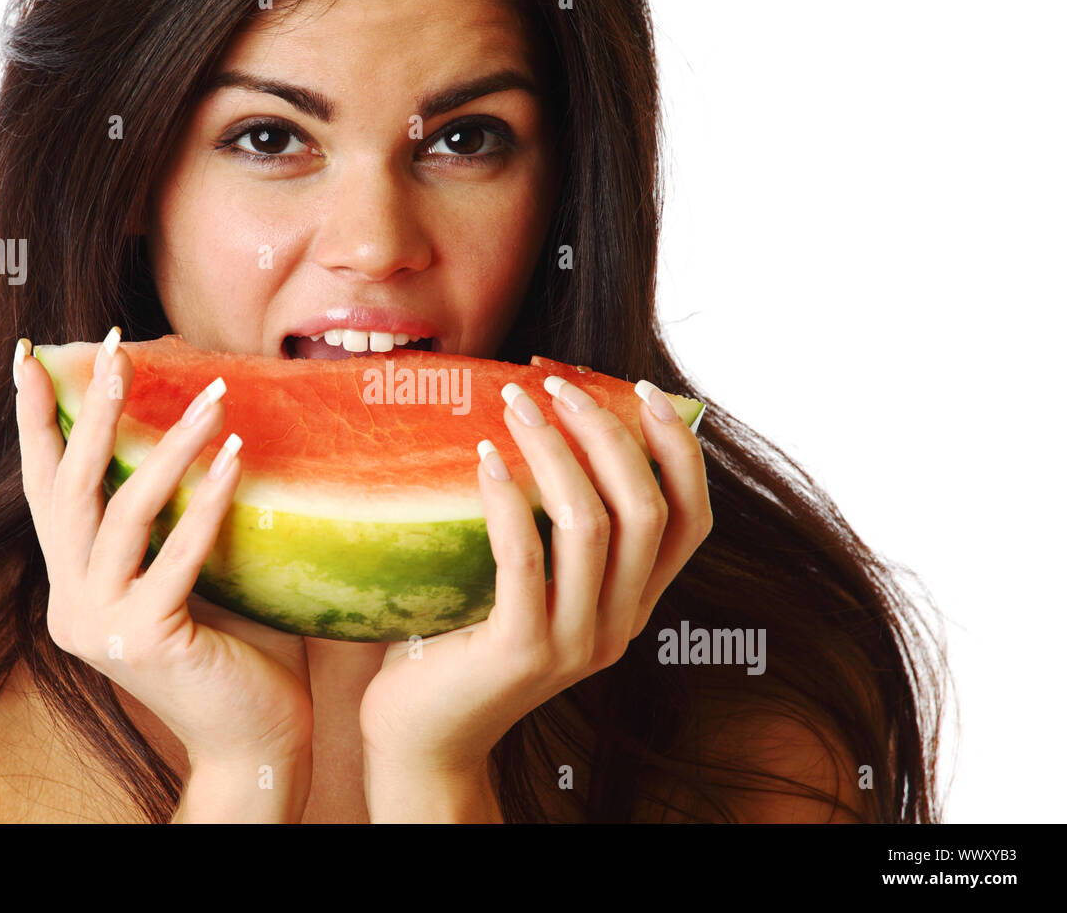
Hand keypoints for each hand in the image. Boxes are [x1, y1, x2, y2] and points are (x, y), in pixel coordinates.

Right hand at [13, 331, 313, 779]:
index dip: (38, 424)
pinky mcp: (147, 640)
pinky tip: (236, 457)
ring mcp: (102, 625)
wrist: (256, 740)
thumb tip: (202, 426)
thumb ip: (174, 521)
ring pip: (120, 515)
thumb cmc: (238, 651)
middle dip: (92, 410)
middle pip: (69, 491)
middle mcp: (72, 604)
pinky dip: (206, 503)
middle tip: (119, 345)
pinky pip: (176, 556)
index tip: (32, 356)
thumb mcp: (192, 574)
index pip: (46, 491)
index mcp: (76, 585)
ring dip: (168, 448)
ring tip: (216, 396)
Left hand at [358, 375, 711, 784]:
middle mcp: (620, 626)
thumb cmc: (469, 640)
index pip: (692, 520)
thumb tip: (549, 423)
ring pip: (591, 524)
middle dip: (607, 433)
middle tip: (555, 386)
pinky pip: (524, 555)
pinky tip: (485, 458)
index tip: (641, 391)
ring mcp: (575, 643)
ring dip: (554, 450)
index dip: (679, 450)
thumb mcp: (534, 584)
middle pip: (646, 510)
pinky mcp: (521, 650)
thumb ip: (557, 530)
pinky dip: (508, 497)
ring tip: (515, 404)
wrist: (426, 733)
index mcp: (634, 605)